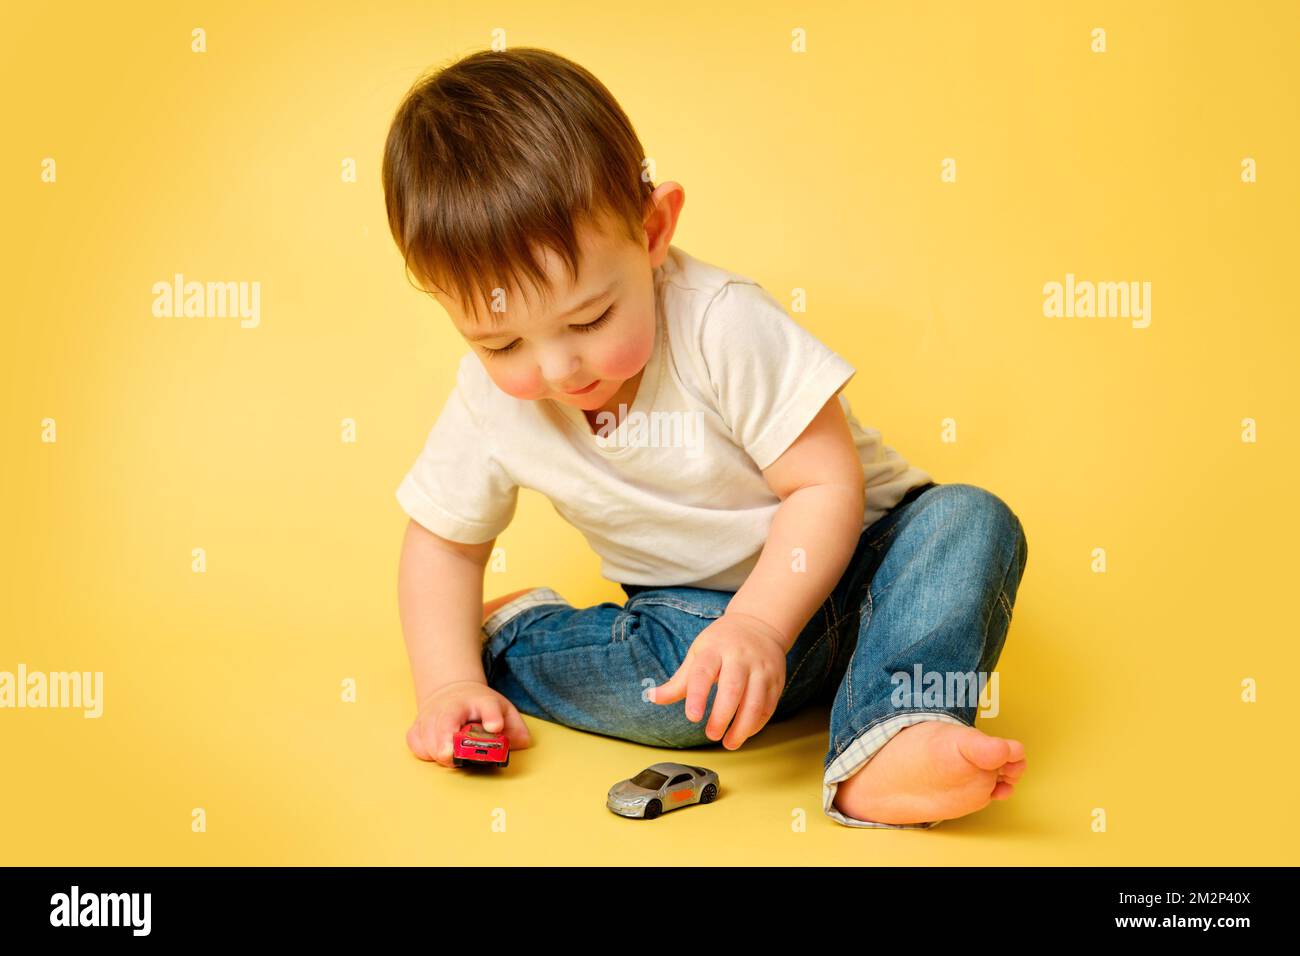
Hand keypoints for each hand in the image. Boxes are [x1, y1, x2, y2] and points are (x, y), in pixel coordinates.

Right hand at [406, 679, 532, 766]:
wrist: (452, 694)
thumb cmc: (480, 707)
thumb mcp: (502, 710)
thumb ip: (515, 728)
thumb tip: (520, 742)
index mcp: (480, 701)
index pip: (488, 705)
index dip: (492, 716)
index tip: (496, 726)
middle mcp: (452, 705)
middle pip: (447, 720)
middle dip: (446, 738)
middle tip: (450, 755)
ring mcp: (432, 714)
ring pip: (427, 733)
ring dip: (435, 749)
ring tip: (448, 759)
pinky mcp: (418, 726)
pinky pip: (416, 740)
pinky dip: (423, 750)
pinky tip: (434, 753)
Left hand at [648, 611, 787, 749]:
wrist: (759, 624)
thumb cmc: (722, 642)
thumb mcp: (697, 654)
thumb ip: (678, 681)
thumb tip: (651, 697)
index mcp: (715, 649)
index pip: (704, 673)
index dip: (698, 696)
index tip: (692, 717)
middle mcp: (740, 657)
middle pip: (733, 689)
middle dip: (722, 716)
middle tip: (711, 734)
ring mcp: (761, 668)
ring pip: (755, 702)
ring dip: (743, 727)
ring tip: (729, 742)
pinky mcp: (776, 679)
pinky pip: (768, 706)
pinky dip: (756, 724)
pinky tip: (744, 732)